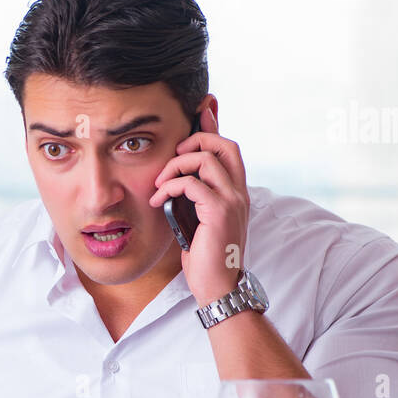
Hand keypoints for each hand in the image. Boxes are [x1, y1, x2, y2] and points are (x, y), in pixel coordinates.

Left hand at [148, 105, 249, 306]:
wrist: (218, 286)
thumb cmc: (205, 256)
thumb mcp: (198, 219)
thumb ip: (194, 197)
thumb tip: (177, 179)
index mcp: (235, 192)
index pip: (228, 149)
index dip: (213, 126)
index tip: (201, 111)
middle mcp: (238, 192)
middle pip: (223, 144)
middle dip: (195, 139)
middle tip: (173, 155)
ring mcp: (232, 200)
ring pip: (206, 158)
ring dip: (176, 165)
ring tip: (160, 183)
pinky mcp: (219, 211)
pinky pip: (191, 183)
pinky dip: (170, 186)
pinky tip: (159, 200)